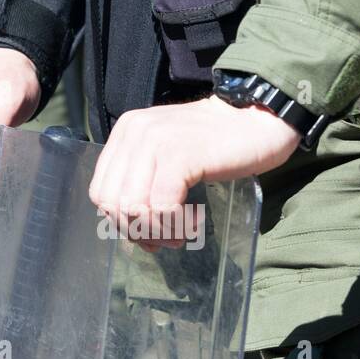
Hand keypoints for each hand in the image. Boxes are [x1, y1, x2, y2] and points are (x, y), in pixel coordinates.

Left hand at [89, 96, 299, 249]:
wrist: (258, 118)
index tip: (148, 234)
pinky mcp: (179, 154)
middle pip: (112, 202)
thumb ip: (144, 180)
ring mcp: (155, 141)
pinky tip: (192, 224)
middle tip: (165, 240)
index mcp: (126, 132)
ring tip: (179, 234)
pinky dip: (175, 224)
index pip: (101, 191)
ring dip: (157, 232)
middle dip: (137, 231)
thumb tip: (132, 229)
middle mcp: (134, 133)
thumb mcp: (167, 153)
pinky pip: (161, 205)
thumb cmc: (216, 142)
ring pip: (133, 207)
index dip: (121, 221)